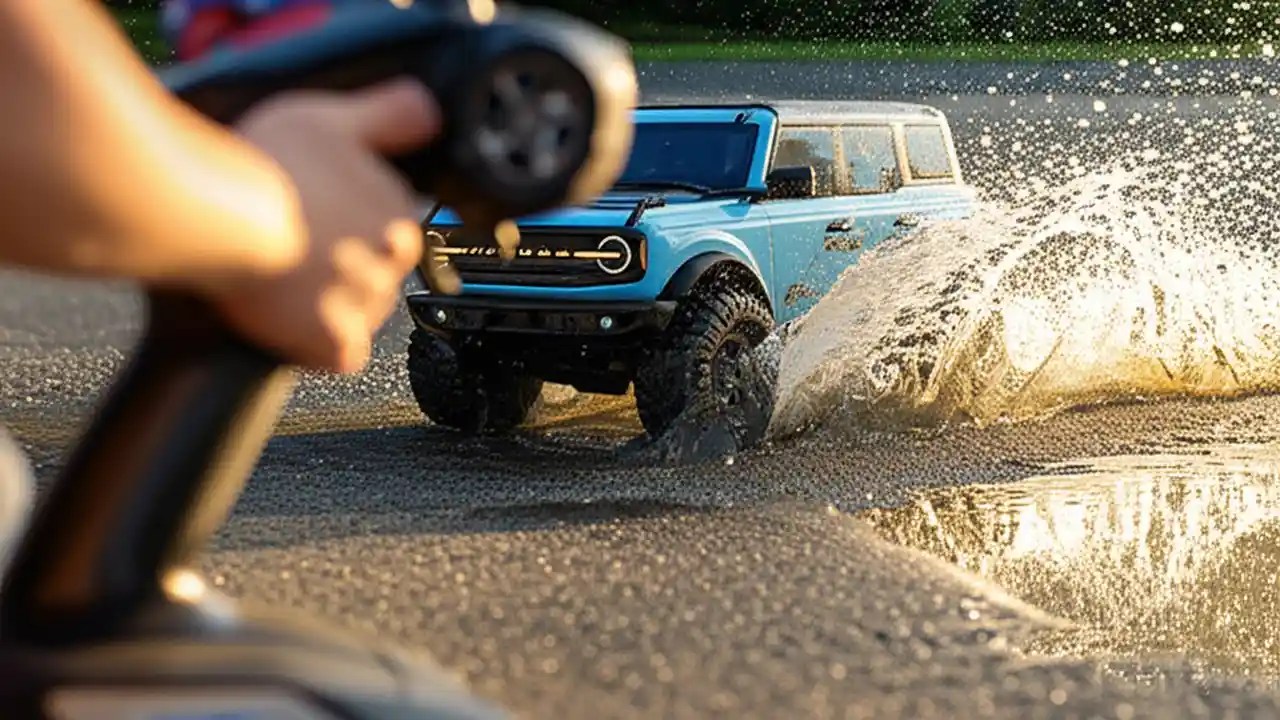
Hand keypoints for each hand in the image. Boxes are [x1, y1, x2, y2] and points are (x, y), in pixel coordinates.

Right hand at [204, 78, 438, 373]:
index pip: (390, 233)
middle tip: (296, 250)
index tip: (315, 221)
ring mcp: (367, 299)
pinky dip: (317, 345)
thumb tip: (430, 113)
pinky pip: (340, 355)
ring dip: (329, 306)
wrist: (213, 210)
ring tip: (284, 278)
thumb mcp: (333, 117)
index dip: (348, 229)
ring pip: (362, 314)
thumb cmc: (266, 162)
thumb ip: (389, 117)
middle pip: (377, 274)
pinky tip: (290, 319)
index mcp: (399, 210)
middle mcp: (394, 258)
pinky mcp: (334, 338)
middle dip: (343, 268)